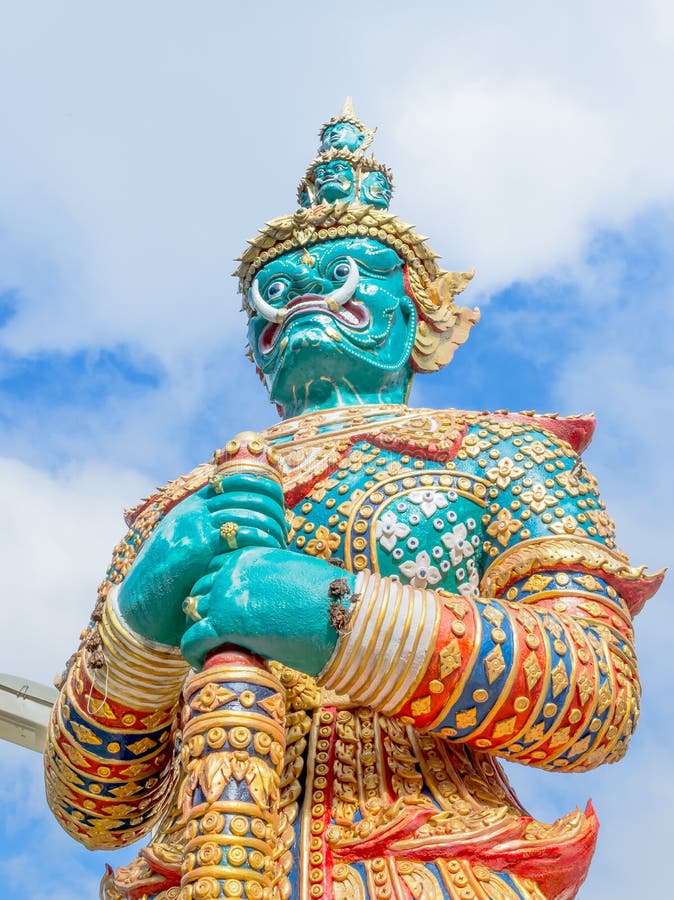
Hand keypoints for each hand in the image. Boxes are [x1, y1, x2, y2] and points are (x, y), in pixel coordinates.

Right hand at [117, 474, 286, 645]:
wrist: (138, 607)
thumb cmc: (168, 583)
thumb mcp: (188, 548)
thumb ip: (210, 534)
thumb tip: (244, 533)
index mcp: (191, 507)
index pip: (233, 480)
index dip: (260, 486)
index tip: (278, 502)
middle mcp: (193, 512)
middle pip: (244, 494)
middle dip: (270, 508)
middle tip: (283, 526)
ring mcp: (194, 527)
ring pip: (244, 512)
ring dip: (269, 525)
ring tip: (280, 540)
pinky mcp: (197, 548)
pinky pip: (237, 534)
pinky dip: (259, 539)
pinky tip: (270, 550)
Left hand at [180, 547, 355, 673]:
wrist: (338, 613)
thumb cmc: (326, 598)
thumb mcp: (292, 576)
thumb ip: (269, 582)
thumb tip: (264, 600)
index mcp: (250, 555)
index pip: (216, 568)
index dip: (217, 589)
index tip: (222, 609)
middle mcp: (233, 569)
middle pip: (200, 589)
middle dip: (204, 609)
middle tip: (213, 631)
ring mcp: (225, 594)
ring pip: (193, 612)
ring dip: (199, 628)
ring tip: (209, 648)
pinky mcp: (224, 623)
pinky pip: (192, 638)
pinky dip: (193, 652)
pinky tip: (201, 662)